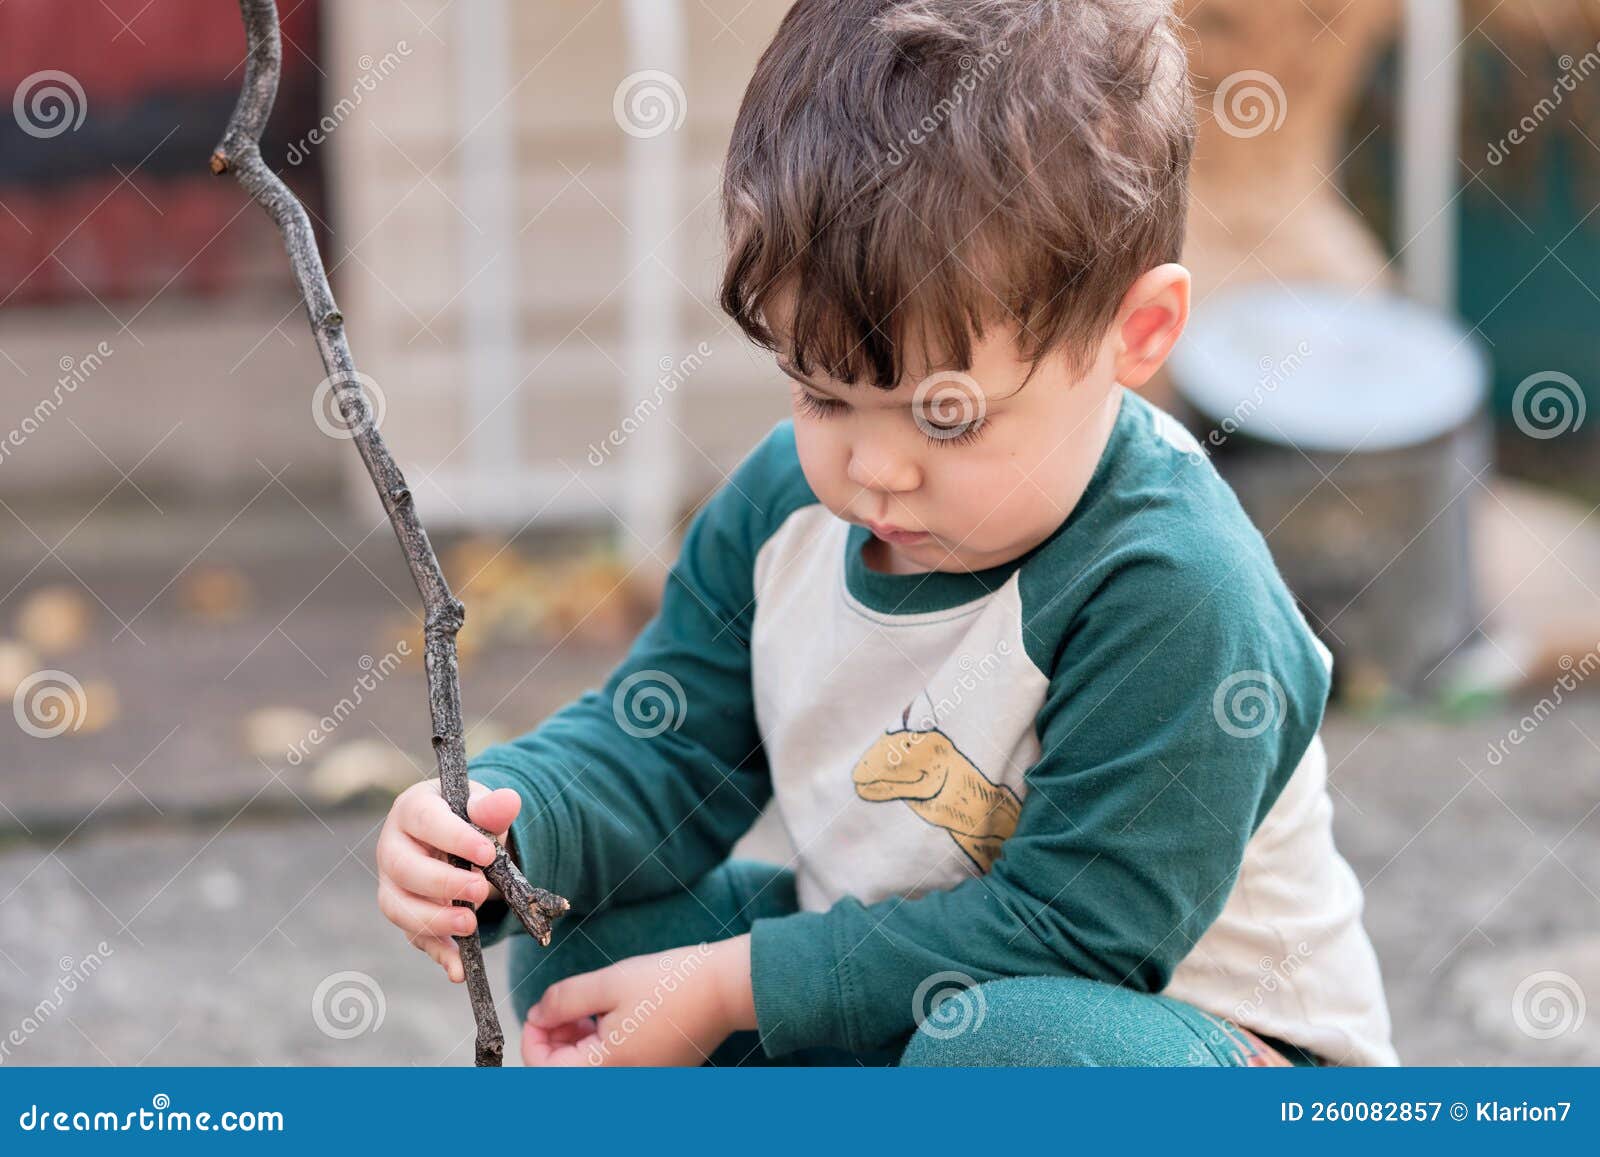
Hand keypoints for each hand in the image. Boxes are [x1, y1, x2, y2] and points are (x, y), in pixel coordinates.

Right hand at [376, 778, 520, 982]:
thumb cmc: (466, 818)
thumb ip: (492, 808)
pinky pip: (414, 937)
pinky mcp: (404, 913)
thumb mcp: (481, 808)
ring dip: (434, 921)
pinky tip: (459, 969)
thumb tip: (510, 800)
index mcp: (411, 810)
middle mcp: (393, 847)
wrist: (457, 836)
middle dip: (442, 884)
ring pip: (398, 907)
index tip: (487, 854)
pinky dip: (438, 953)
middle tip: (480, 891)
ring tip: (470, 926)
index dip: (454, 838)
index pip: (425, 821)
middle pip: (403, 868)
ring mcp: (392, 883)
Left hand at [521, 935, 755, 1065]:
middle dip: (555, 1040)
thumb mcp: (608, 983)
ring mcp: (640, 1083)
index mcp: (607, 1069)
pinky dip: (600, 1049)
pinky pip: (612, 1070)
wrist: (725, 989)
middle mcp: (622, 1085)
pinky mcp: (653, 1076)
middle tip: (566, 1006)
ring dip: (576, 1045)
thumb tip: (536, 1015)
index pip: (545, 1071)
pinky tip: (610, 1020)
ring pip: (587, 1073)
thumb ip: (563, 1001)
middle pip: (565, 1075)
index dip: (532, 1039)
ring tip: (589, 1009)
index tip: (540, 1010)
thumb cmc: (670, 983)